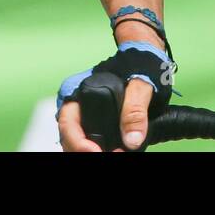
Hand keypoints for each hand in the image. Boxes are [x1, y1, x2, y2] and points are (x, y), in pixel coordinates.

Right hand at [54, 41, 172, 151]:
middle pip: (70, 137)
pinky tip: (116, 150)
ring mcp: (87, 117)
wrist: (146, 61)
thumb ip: (135, 109)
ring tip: (118, 152)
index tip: (96, 151)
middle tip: (116, 154)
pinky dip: (101, 148)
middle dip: (87, 150)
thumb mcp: (141, 84)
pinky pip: (92, 141)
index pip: (68, 121)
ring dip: (93, 151)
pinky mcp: (98, 125)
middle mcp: (78, 106)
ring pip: (79, 141)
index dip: (78, 141)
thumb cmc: (139, 65)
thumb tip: (132, 140)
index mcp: (79, 91)